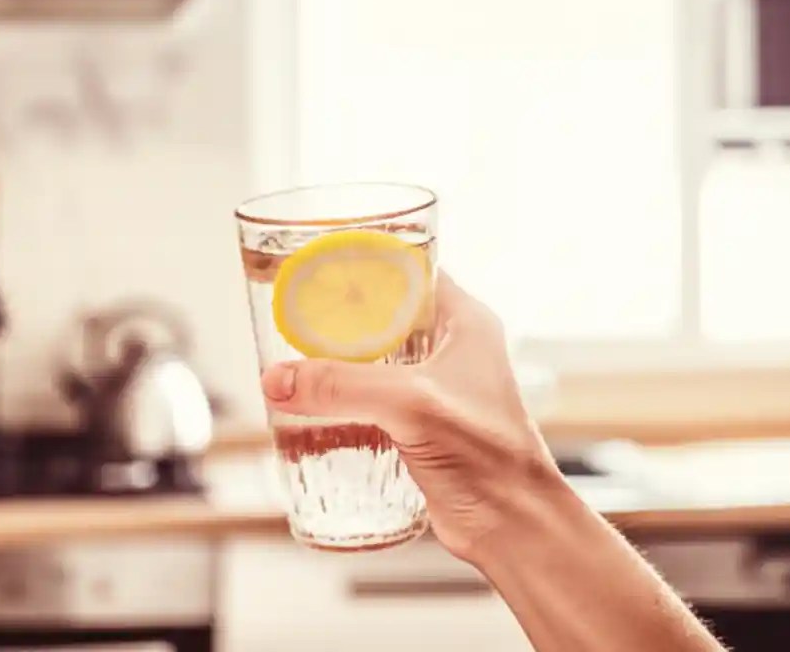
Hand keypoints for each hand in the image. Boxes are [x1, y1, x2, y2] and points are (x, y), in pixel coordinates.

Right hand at [260, 271, 563, 562]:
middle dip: (337, 316)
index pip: (409, 270)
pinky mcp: (419, 428)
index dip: (365, 263)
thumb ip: (341, 386)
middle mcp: (450, 349)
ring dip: (336, 362)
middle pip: (381, 315)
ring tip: (291, 357)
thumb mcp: (410, 404)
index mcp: (464, 322)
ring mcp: (435, 390)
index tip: (317, 263)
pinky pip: (370, 401)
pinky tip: (309, 407)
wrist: (512, 527)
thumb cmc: (490, 456)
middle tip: (291, 313)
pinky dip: (341, 401)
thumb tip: (277, 380)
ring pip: (373, 360)